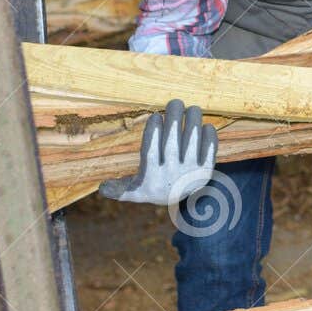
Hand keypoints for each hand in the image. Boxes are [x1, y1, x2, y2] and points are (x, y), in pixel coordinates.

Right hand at [100, 99, 217, 204]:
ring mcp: (189, 173)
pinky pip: (209, 152)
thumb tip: (102, 188)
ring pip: (192, 144)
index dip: (153, 132)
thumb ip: (118, 188)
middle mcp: (170, 175)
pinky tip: (206, 126)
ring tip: (192, 108)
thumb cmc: (153, 189)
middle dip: (174, 120)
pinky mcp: (206, 172)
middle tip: (175, 102)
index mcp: (151, 176)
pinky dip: (209, 138)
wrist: (182, 208)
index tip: (155, 116)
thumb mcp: (133, 192)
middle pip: (172, 143)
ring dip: (193, 123)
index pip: (151, 150)